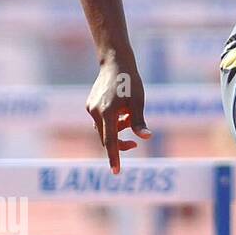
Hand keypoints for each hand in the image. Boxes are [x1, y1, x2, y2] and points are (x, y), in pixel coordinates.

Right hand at [86, 57, 150, 172]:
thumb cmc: (131, 82)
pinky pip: (100, 120)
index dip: (115, 157)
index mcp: (108, 113)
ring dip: (117, 130)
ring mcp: (90, 108)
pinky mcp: (90, 105)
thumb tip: (145, 138)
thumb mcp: (139, 102)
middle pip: (107, 138)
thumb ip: (139, 122)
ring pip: (103, 129)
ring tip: (129, 117)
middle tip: (135, 143)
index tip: (116, 172)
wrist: (115, 63)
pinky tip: (121, 111)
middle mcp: (96, 112)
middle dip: (120, 143)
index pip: (111, 142)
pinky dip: (112, 122)